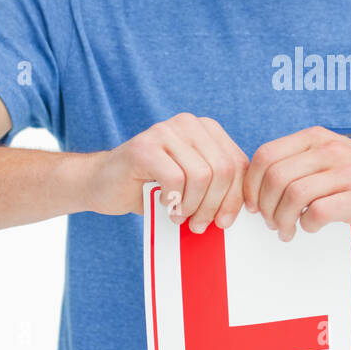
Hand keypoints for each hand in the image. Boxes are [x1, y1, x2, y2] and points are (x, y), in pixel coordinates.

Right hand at [85, 114, 248, 230]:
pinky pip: (176, 179)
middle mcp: (189, 123)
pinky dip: (174, 201)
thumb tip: (247, 209)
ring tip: (181, 217)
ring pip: (202, 176)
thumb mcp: (194, 186)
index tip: (224, 221)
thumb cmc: (152, 187)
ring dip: (193, 206)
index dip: (236, 197)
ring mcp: (165, 130)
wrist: (103, 183)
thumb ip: (218, 187)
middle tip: (199, 225)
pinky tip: (165, 207)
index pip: (238, 164)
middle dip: (215, 205)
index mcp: (207, 129)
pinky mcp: (144, 146)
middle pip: (223, 170)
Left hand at [242, 125, 350, 240]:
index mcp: (316, 137)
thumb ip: (297, 162)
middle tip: (271, 222)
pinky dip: (306, 225)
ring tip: (286, 230)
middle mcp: (330, 149)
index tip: (253, 204)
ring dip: (282, 220)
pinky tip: (310, 228)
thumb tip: (253, 184)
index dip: (251, 184)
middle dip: (265, 206)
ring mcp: (347, 171)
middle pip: (276, 177)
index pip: (266, 155)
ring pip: (293, 195)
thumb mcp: (329, 157)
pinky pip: (317, 212)